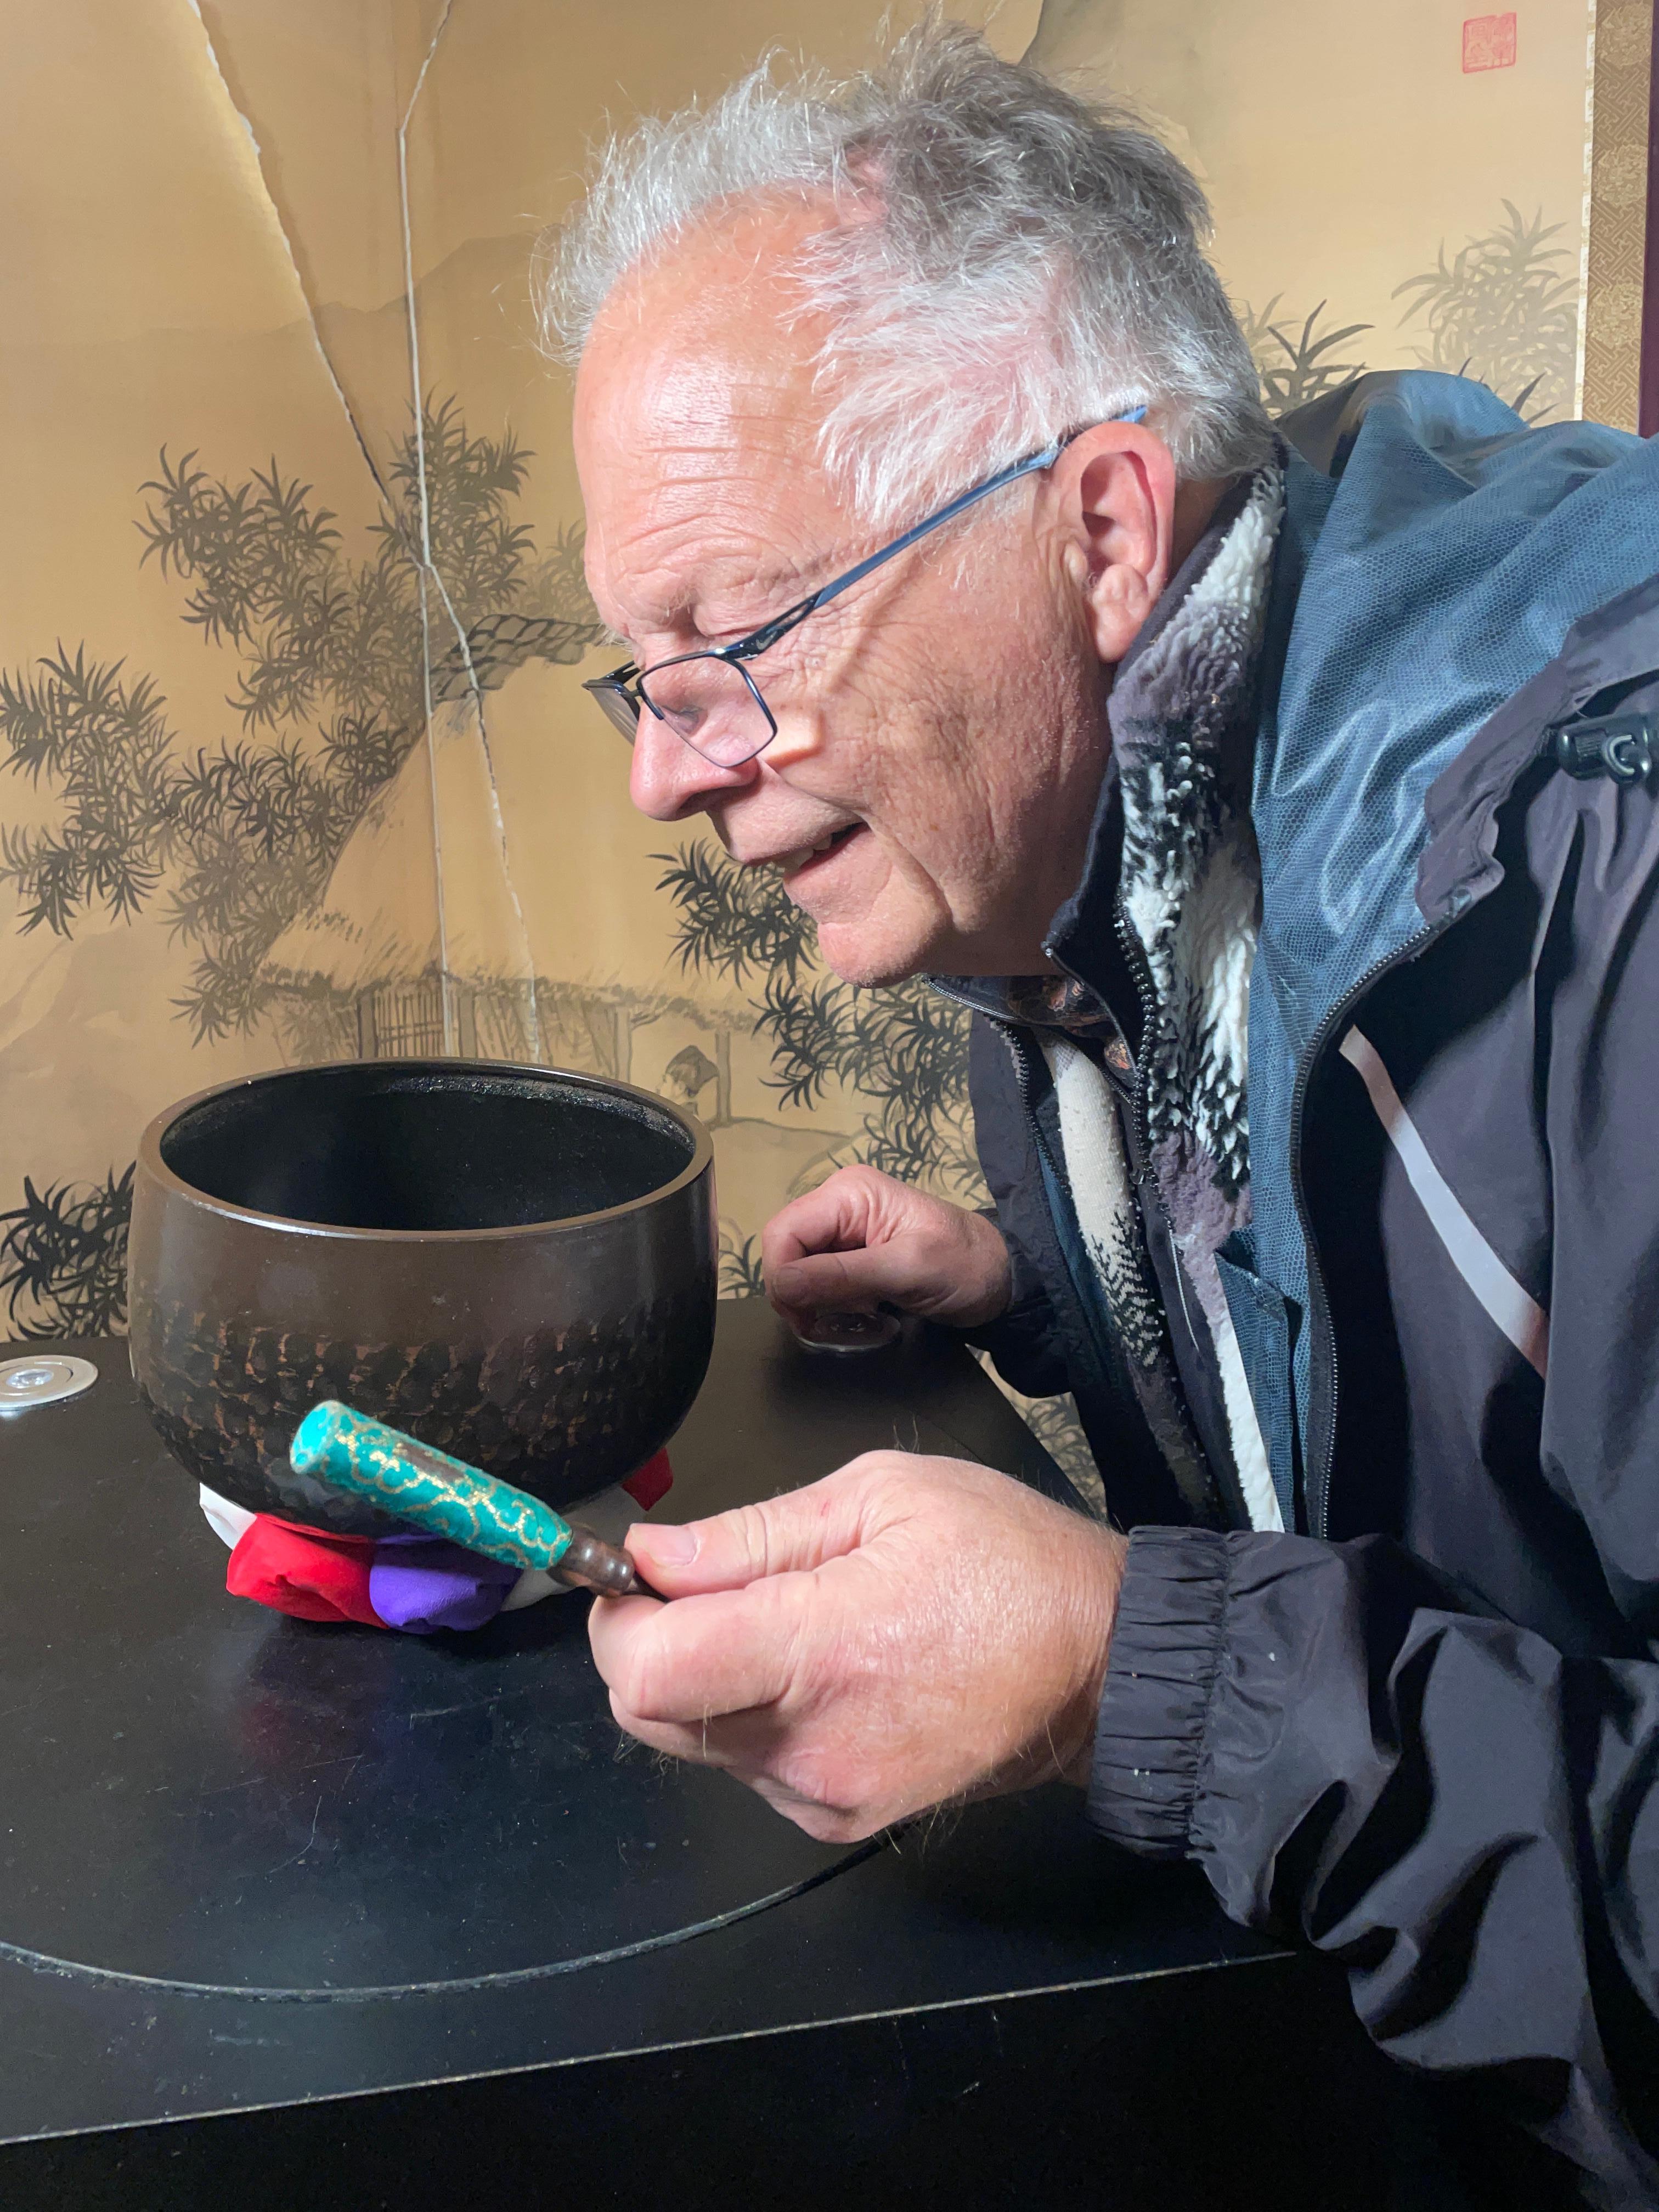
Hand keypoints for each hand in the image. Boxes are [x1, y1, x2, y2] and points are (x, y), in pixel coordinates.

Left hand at [588, 1451, 1126, 1842]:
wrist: (1100, 1664)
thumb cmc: (1005, 1558)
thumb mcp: (882, 1495)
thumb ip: (751, 1534)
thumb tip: (650, 1555)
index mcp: (821, 1650)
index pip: (647, 1670)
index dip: (618, 1616)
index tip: (641, 1571)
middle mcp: (811, 1744)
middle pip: (647, 1713)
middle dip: (648, 1644)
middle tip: (704, 1586)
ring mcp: (825, 1794)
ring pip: (693, 1740)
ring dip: (704, 1680)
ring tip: (786, 1621)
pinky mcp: (840, 1819)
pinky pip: (746, 1768)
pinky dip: (750, 1717)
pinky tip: (815, 1673)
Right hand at [762, 1166, 1012, 1332]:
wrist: (1002, 1277)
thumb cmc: (964, 1267)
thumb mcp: (907, 1271)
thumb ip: (842, 1277)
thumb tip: (782, 1287)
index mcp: (849, 1193)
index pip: (783, 1232)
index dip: (783, 1278)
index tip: (807, 1318)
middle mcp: (839, 1203)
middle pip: (785, 1251)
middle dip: (800, 1293)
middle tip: (832, 1324)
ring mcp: (845, 1228)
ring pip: (798, 1269)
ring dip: (817, 1302)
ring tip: (859, 1317)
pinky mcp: (852, 1253)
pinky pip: (818, 1280)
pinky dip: (832, 1303)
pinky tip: (863, 1312)